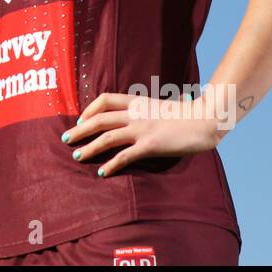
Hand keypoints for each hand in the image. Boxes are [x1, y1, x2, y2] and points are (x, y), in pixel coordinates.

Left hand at [61, 93, 220, 175]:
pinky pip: (125, 156)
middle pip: (99, 120)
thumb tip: (139, 115)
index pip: (104, 99)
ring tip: (77, 156)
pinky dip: (111, 165)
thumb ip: (147, 110)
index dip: (88, 109)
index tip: (80, 120)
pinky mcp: (150, 145)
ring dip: (89, 147)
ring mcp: (142, 129)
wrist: (205, 119)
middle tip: (66, 139)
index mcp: (137, 101)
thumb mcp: (161, 106)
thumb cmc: (187, 114)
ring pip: (106, 137)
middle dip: (80, 130)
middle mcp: (136, 113)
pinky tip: (102, 172)